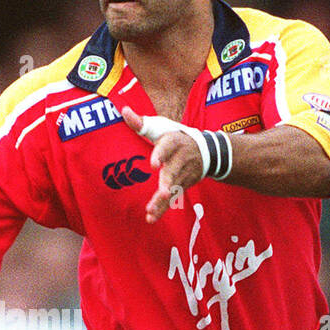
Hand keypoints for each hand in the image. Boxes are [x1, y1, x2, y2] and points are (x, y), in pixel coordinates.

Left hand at [121, 106, 204, 221]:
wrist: (206, 150)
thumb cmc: (174, 136)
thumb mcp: (160, 127)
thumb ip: (141, 122)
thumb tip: (123, 110)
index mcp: (174, 141)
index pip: (168, 147)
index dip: (161, 154)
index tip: (154, 163)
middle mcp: (181, 159)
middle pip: (173, 171)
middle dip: (168, 182)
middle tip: (164, 192)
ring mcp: (184, 174)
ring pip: (174, 188)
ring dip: (163, 201)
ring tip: (151, 210)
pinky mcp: (183, 186)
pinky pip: (172, 199)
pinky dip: (163, 209)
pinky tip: (151, 218)